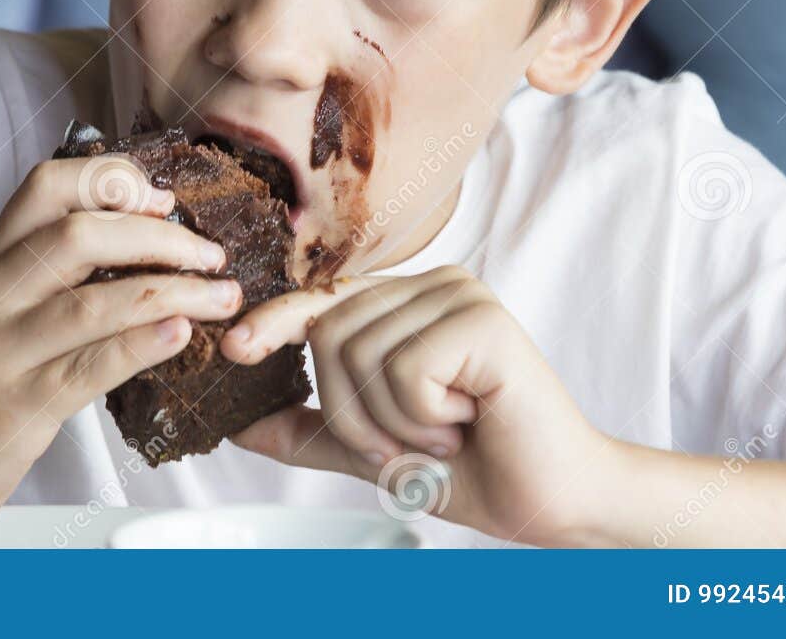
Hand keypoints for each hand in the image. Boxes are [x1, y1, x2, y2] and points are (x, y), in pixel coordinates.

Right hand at [0, 154, 242, 541]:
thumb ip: (51, 269)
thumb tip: (145, 232)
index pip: (47, 185)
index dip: (114, 179)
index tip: (164, 198)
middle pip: (80, 235)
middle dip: (161, 237)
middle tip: (212, 254)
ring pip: (93, 302)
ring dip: (173, 292)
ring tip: (222, 296)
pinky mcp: (14, 408)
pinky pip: (89, 367)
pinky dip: (142, 345)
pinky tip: (181, 333)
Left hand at [219, 266, 607, 543]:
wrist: (552, 499)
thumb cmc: (475, 467)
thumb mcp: (373, 449)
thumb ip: (311, 431)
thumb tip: (240, 425)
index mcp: (406, 305)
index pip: (321, 301)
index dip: (273, 323)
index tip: (233, 350)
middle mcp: (431, 286)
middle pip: (329, 333)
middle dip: (351, 412)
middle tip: (406, 444)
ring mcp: (459, 294)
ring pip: (361, 353)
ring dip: (390, 421)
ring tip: (443, 432)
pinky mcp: (482, 319)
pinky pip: (405, 368)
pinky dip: (423, 415)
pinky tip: (468, 419)